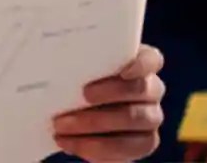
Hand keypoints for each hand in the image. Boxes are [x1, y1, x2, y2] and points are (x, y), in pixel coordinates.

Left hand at [53, 45, 165, 161]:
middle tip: (82, 95)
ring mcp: (151, 116)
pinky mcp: (145, 142)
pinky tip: (71, 143)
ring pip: (135, 118)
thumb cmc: (75, 86)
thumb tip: (55, 60)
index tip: (124, 70)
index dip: (142, 64)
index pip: (151, 59)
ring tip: (63, 126)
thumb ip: (77, 65)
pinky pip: (129, 147)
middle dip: (110, 93)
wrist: (76, 120)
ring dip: (96, 123)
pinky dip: (97, 147)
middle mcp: (150, 89)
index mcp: (138, 64)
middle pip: (141, 88)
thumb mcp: (75, 72)